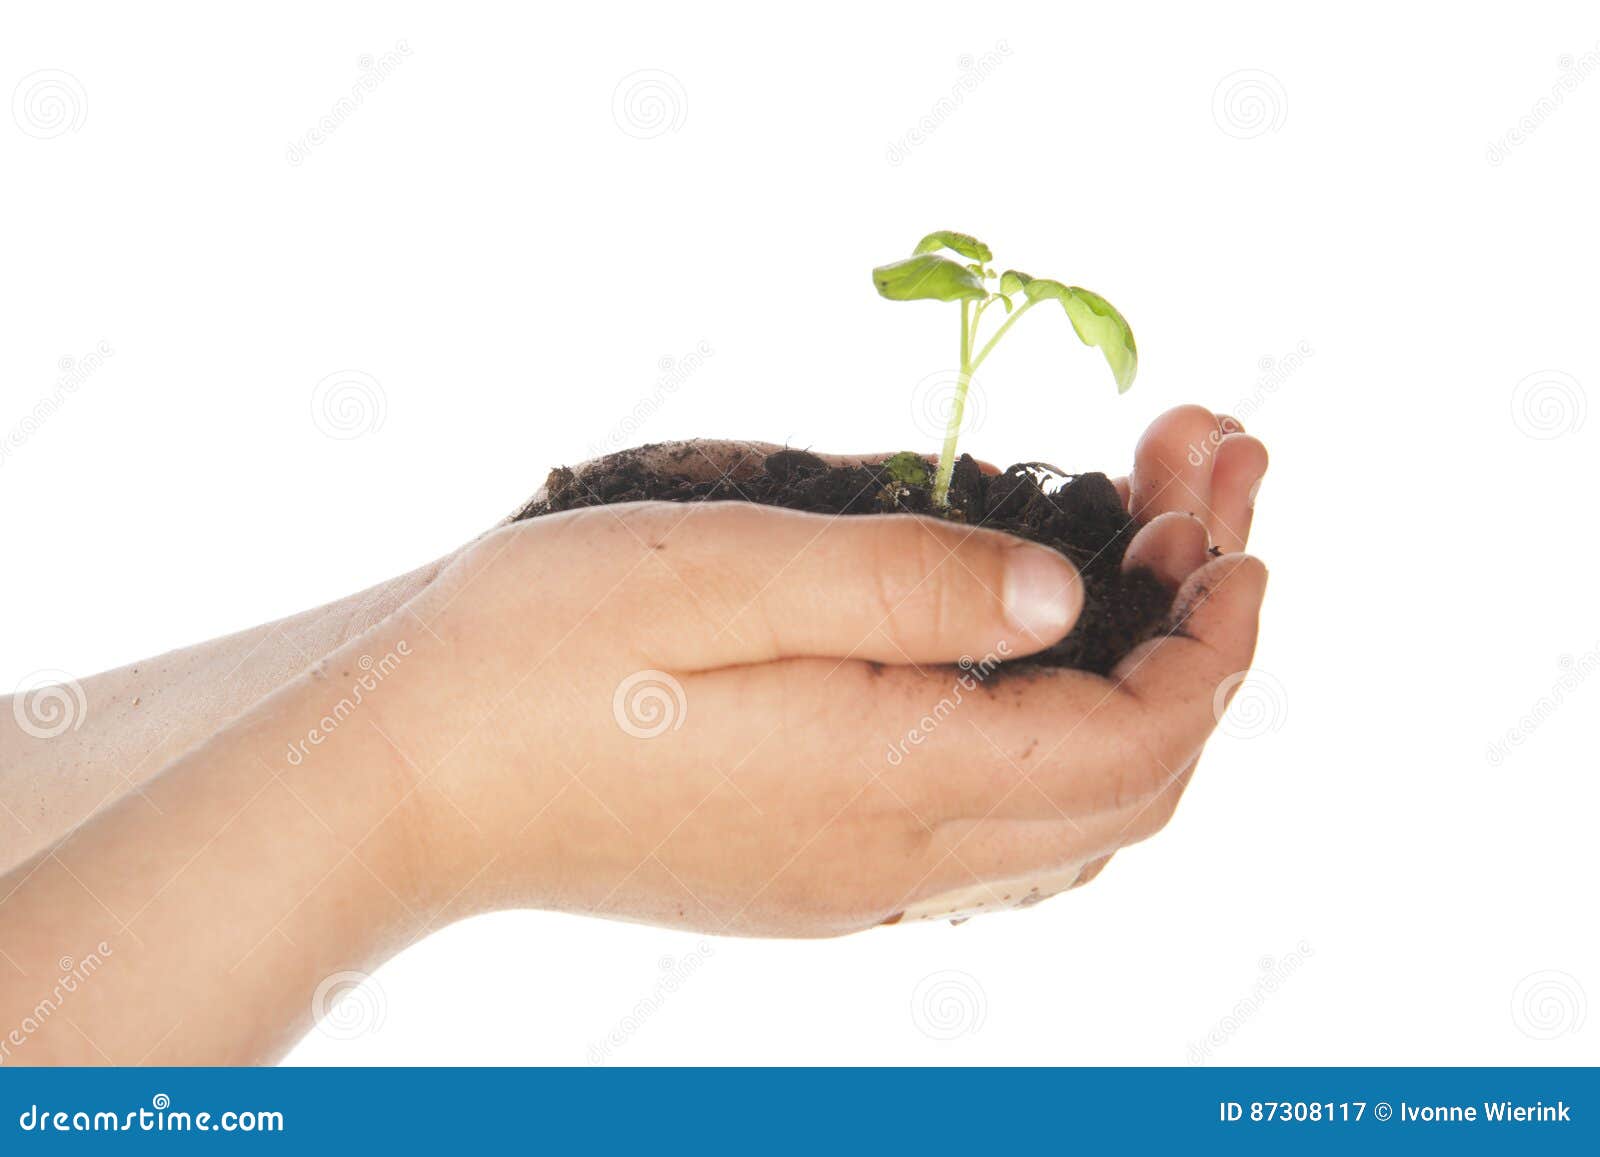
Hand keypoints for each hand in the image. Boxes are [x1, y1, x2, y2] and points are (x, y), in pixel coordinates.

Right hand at [373, 410, 1266, 936]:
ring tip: (1139, 563)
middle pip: (1127, 785)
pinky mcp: (814, 868)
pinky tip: (1035, 660)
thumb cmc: (540, 655)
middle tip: (1199, 512)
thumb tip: (1060, 594)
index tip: (1232, 529)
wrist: (406, 779)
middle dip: (1197, 648)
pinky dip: (1060, 745)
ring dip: (1137, 694)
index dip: (1213, 638)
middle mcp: (894, 853)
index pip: (1134, 737)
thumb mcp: (728, 568)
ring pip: (1070, 820)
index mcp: (889, 779)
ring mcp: (856, 875)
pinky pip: (995, 833)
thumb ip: (912, 582)